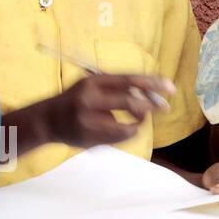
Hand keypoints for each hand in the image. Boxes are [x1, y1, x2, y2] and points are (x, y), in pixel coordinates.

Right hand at [45, 74, 174, 148]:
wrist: (48, 120)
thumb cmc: (77, 100)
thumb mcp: (94, 86)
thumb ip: (118, 87)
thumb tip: (151, 93)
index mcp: (93, 82)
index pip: (127, 79)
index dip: (151, 83)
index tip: (170, 87)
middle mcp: (89, 98)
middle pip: (129, 102)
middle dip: (150, 106)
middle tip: (164, 107)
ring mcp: (88, 120)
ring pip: (128, 125)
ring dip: (139, 123)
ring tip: (138, 120)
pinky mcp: (89, 138)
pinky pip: (120, 139)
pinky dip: (128, 134)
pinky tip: (126, 130)